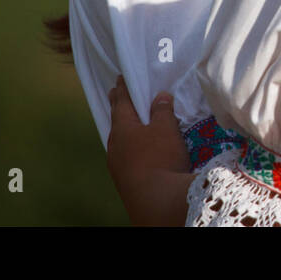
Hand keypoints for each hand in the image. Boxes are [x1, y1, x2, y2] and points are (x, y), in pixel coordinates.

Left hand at [106, 76, 193, 224]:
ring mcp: (116, 164)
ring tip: (129, 123)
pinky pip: (124, 155)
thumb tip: (160, 96)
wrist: (156, 201)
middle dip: (118, 106)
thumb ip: (162, 110)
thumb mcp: (166, 128)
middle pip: (116, 120)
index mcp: (122, 127)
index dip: (122, 88)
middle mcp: (114, 145)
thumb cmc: (160, 158)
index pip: (121, 101)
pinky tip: (137, 151)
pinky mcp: (124, 179)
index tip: (119, 79)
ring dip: (124, 129)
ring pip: (119, 140)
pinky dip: (130, 146)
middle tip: (115, 94)